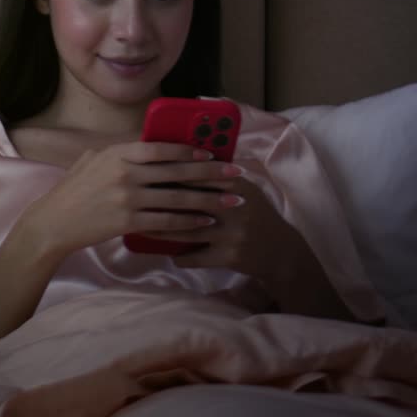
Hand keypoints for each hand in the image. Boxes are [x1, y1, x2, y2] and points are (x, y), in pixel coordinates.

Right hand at [15, 141, 244, 260]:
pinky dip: (189, 221)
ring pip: (177, 198)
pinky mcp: (128, 223)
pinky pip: (166, 222)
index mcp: (118, 154)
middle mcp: (125, 173)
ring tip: (231, 201)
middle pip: (177, 172)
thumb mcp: (91, 160)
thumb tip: (145, 144)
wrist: (53, 222)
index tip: (210, 153)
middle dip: (211, 173)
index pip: (160, 148)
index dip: (188, 150)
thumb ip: (118, 152)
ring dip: (209, 199)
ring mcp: (127, 199)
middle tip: (235, 174)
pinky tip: (206, 221)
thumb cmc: (73, 190)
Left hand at [156, 170, 310, 285]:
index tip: (148, 173)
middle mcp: (234, 207)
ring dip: (161, 231)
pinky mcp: (228, 257)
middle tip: (136, 199)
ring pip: (186, 231)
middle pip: (189, 201)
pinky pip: (195, 257)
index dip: (171, 174)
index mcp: (237, 185)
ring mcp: (231, 233)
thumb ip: (221, 177)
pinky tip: (169, 256)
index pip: (199, 176)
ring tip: (141, 228)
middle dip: (160, 200)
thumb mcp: (246, 191)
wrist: (280, 250)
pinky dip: (180, 257)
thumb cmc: (257, 215)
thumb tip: (185, 159)